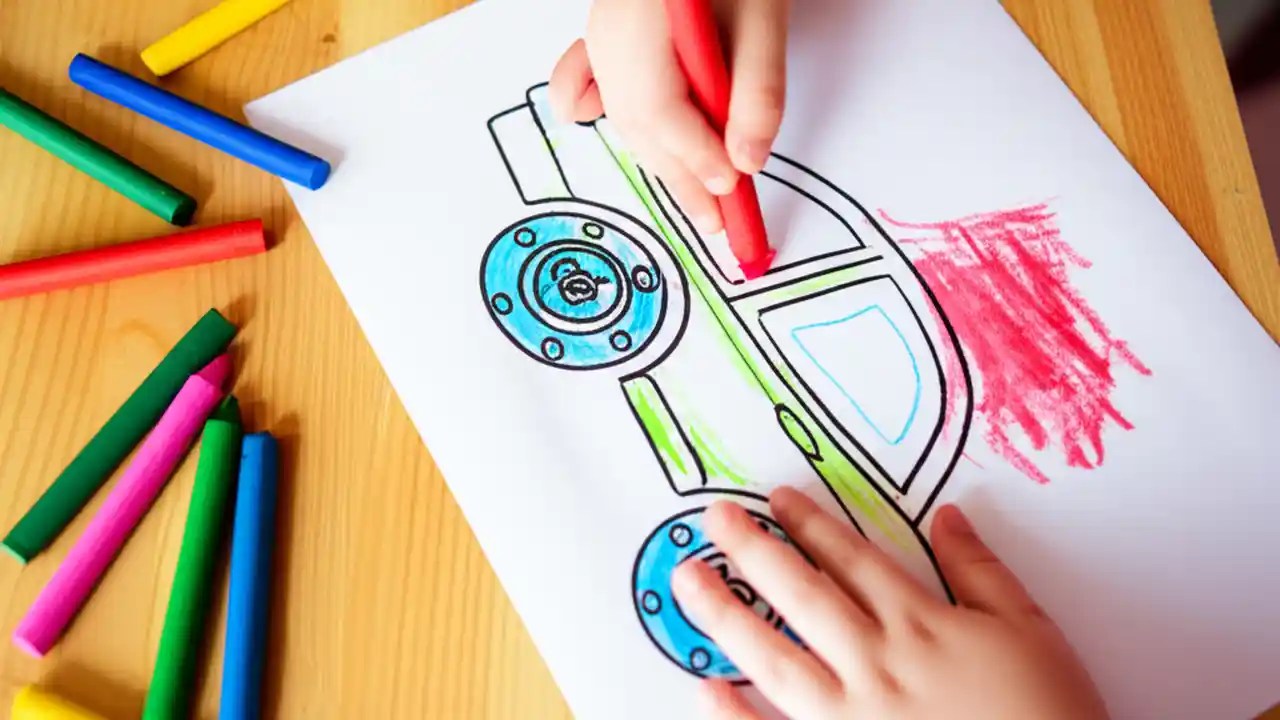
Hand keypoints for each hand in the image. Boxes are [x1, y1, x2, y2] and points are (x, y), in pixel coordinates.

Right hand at [548, 0, 790, 234]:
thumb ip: (758, 91)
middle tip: (716, 220)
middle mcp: (611, 27)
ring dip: (658, 158)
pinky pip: (589, 76)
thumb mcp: (762, 17)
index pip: (659, 106)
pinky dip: (597, 106)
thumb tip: (748, 159)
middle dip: (680, 177)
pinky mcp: (611, 30)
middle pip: (638, 120)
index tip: (731, 187)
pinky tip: (587, 121)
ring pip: (621, 110)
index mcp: (643, 18)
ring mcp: (603, 28)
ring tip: (693, 199)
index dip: (695, 155)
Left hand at [672, 489, 1108, 719]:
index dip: (808, 524)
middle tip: (713, 519)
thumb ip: (983, 571)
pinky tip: (706, 686)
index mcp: (921, 623)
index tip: (775, 501)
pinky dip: (736, 714)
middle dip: (752, 550)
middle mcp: (877, 661)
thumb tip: (949, 516)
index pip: (850, 559)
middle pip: (800, 593)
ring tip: (688, 580)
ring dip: (726, 613)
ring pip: (774, 655)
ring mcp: (853, 714)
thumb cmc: (1050, 716)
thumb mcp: (1032, 631)